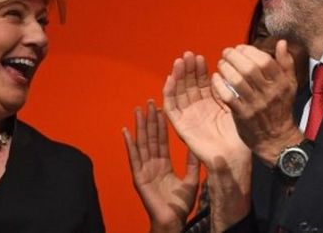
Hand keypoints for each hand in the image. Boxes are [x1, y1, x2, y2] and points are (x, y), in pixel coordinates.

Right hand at [123, 100, 198, 232]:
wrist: (173, 222)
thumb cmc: (181, 206)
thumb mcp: (191, 180)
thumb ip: (192, 163)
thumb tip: (196, 146)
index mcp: (163, 164)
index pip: (162, 140)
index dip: (161, 125)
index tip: (161, 108)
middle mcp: (152, 164)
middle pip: (151, 138)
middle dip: (150, 120)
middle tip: (149, 101)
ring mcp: (144, 169)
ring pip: (142, 143)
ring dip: (139, 126)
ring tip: (138, 110)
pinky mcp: (138, 177)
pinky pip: (134, 158)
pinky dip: (129, 144)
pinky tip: (126, 131)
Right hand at [163, 52, 250, 167]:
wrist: (234, 157)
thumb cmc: (239, 136)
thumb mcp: (234, 107)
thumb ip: (228, 91)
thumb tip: (225, 70)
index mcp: (211, 104)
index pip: (202, 83)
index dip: (200, 70)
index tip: (201, 57)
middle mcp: (197, 108)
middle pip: (188, 85)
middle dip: (188, 69)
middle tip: (189, 55)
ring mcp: (188, 116)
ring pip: (178, 92)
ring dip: (177, 76)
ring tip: (180, 62)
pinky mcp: (180, 126)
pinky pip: (171, 107)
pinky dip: (169, 92)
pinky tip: (171, 79)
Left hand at [211, 40, 303, 165]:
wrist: (276, 138)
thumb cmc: (280, 107)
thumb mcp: (289, 85)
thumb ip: (286, 63)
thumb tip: (281, 42)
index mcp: (281, 84)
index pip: (264, 61)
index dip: (249, 51)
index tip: (240, 48)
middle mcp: (269, 93)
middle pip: (249, 69)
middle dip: (234, 56)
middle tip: (226, 52)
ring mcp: (255, 105)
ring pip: (237, 81)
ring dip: (225, 68)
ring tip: (221, 64)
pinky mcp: (242, 115)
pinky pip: (228, 96)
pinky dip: (219, 85)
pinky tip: (216, 78)